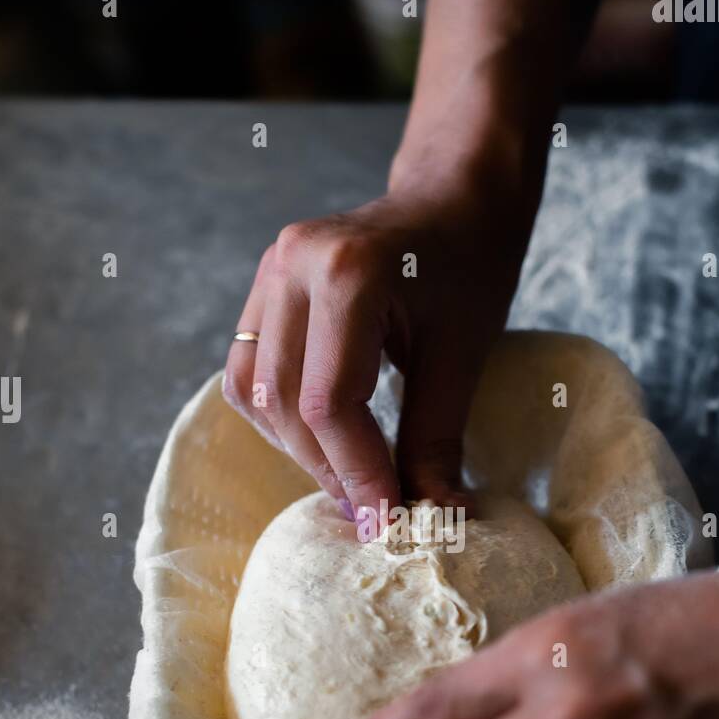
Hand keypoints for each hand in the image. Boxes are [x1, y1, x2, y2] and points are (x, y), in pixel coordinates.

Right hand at [222, 175, 528, 530]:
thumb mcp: (463, 354)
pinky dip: (279, 417)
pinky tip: (323, 440)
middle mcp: (292, 264)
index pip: (330, 402)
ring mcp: (268, 271)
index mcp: (348, 271)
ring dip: (298, 449)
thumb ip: (435, 438)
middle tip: (372, 511)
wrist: (453, 198)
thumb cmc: (469, 266)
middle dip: (328, 469)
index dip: (357, 472)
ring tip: (351, 480)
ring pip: (256, 392)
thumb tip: (433, 515)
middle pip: (284, 401)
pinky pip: (249, 371)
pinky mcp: (262, 286)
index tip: (387, 521)